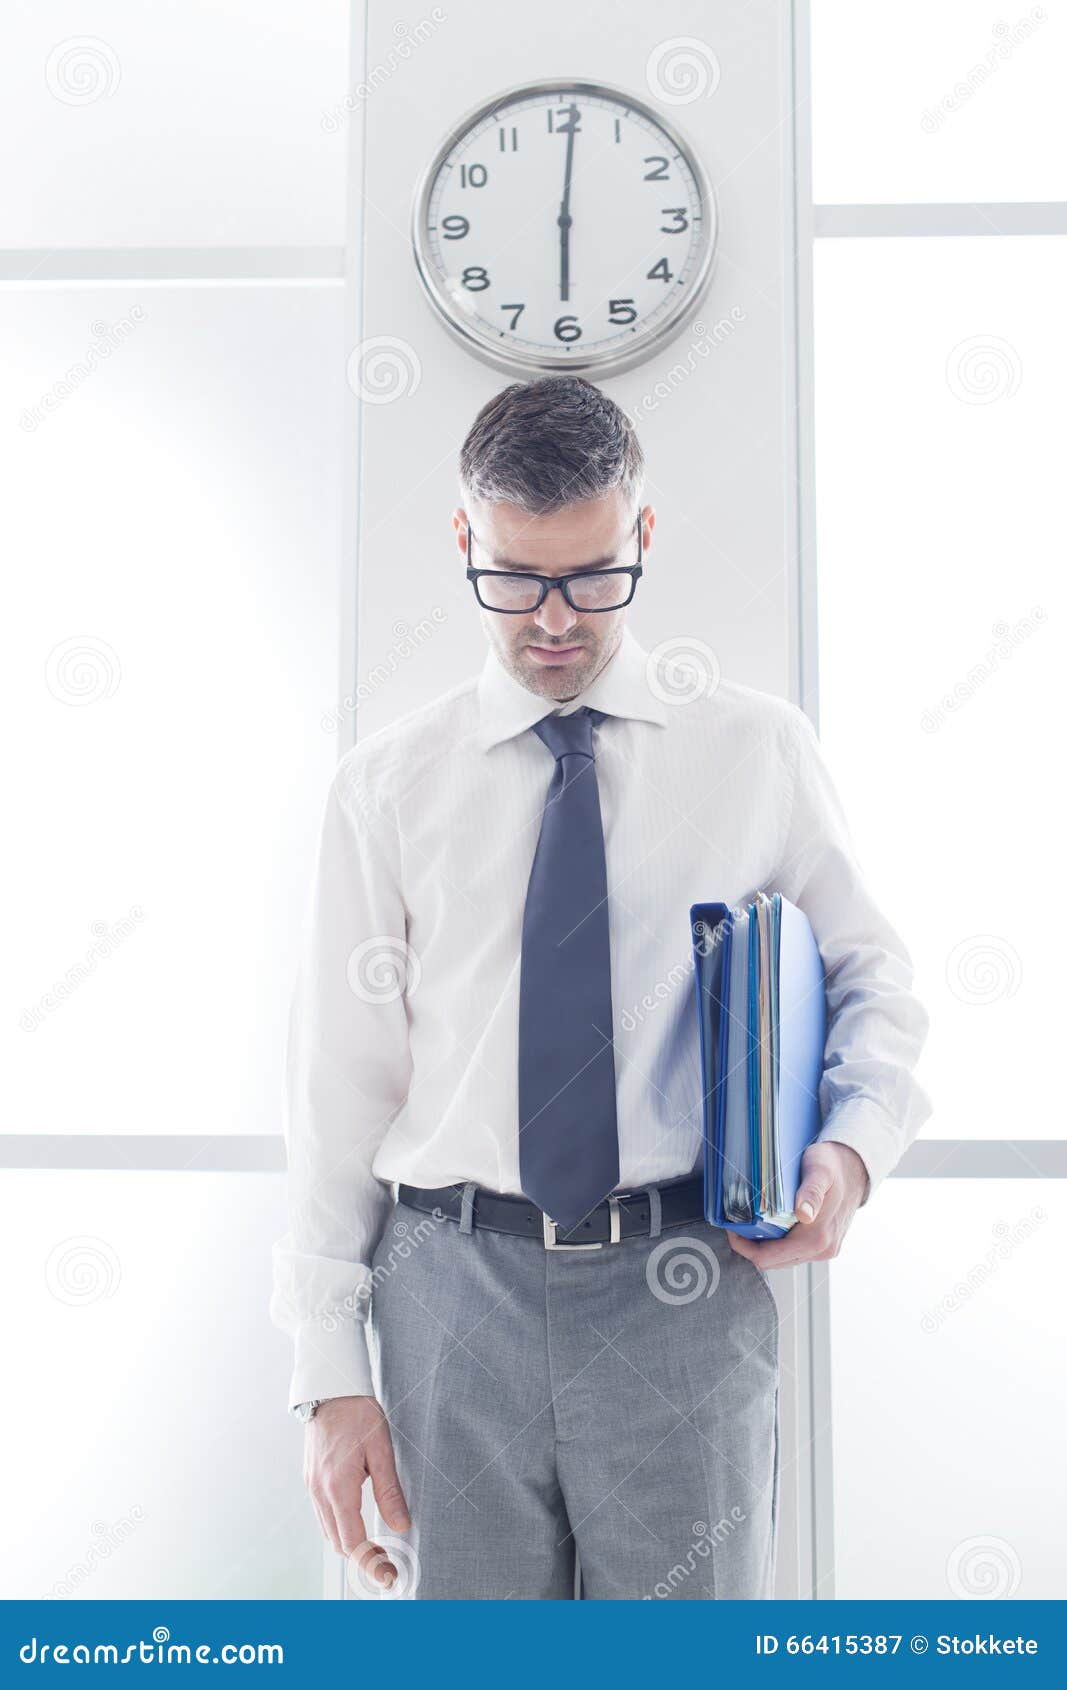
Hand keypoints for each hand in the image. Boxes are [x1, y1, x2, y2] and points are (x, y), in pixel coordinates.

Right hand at [303, 1395, 410, 1588]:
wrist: (331, 1389)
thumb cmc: (357, 1413)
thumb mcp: (382, 1450)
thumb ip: (390, 1491)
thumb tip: (401, 1524)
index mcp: (338, 1488)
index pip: (353, 1543)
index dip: (371, 1564)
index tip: (387, 1577)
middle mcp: (320, 1492)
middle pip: (339, 1543)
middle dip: (362, 1557)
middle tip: (387, 1559)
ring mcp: (312, 1486)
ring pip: (329, 1531)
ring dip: (350, 1543)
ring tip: (376, 1543)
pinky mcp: (310, 1479)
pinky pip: (323, 1515)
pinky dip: (339, 1526)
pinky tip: (356, 1519)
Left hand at [727, 1141, 869, 1270]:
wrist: (855, 1169)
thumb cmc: (834, 1165)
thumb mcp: (819, 1170)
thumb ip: (811, 1192)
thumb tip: (804, 1214)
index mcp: (818, 1238)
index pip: (768, 1258)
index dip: (744, 1247)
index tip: (732, 1228)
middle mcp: (823, 1249)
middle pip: (773, 1262)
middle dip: (751, 1247)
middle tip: (737, 1223)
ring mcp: (824, 1249)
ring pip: (783, 1259)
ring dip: (765, 1246)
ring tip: (751, 1223)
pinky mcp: (824, 1246)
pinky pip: (793, 1253)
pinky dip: (778, 1243)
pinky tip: (770, 1224)